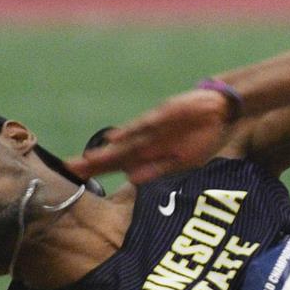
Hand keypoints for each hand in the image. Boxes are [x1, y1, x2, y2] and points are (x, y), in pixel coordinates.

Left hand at [67, 88, 233, 184]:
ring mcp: (153, 128)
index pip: (117, 164)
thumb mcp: (182, 160)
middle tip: (68, 168)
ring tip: (85, 161)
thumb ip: (158, 169)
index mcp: (148, 153)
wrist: (221, 110)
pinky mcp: (164, 115)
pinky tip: (113, 139)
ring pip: (125, 142)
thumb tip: (131, 179)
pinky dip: (129, 133)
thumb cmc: (200, 136)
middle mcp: (145, 140)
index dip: (97, 170)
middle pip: (114, 153)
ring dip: (106, 152)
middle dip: (92, 162)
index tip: (75, 178)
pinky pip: (145, 126)